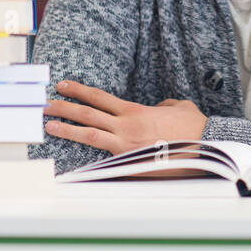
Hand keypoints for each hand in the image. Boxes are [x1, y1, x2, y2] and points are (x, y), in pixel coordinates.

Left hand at [43, 81, 207, 154]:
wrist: (205, 148)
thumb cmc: (194, 128)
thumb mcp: (179, 107)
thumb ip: (165, 105)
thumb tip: (161, 107)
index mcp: (135, 111)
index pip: (99, 97)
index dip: (78, 90)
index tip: (63, 86)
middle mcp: (125, 126)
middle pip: (87, 114)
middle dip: (63, 108)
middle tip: (44, 105)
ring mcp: (125, 147)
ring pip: (88, 135)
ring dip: (66, 129)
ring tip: (48, 126)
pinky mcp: (129, 165)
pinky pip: (103, 160)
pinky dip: (86, 159)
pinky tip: (70, 161)